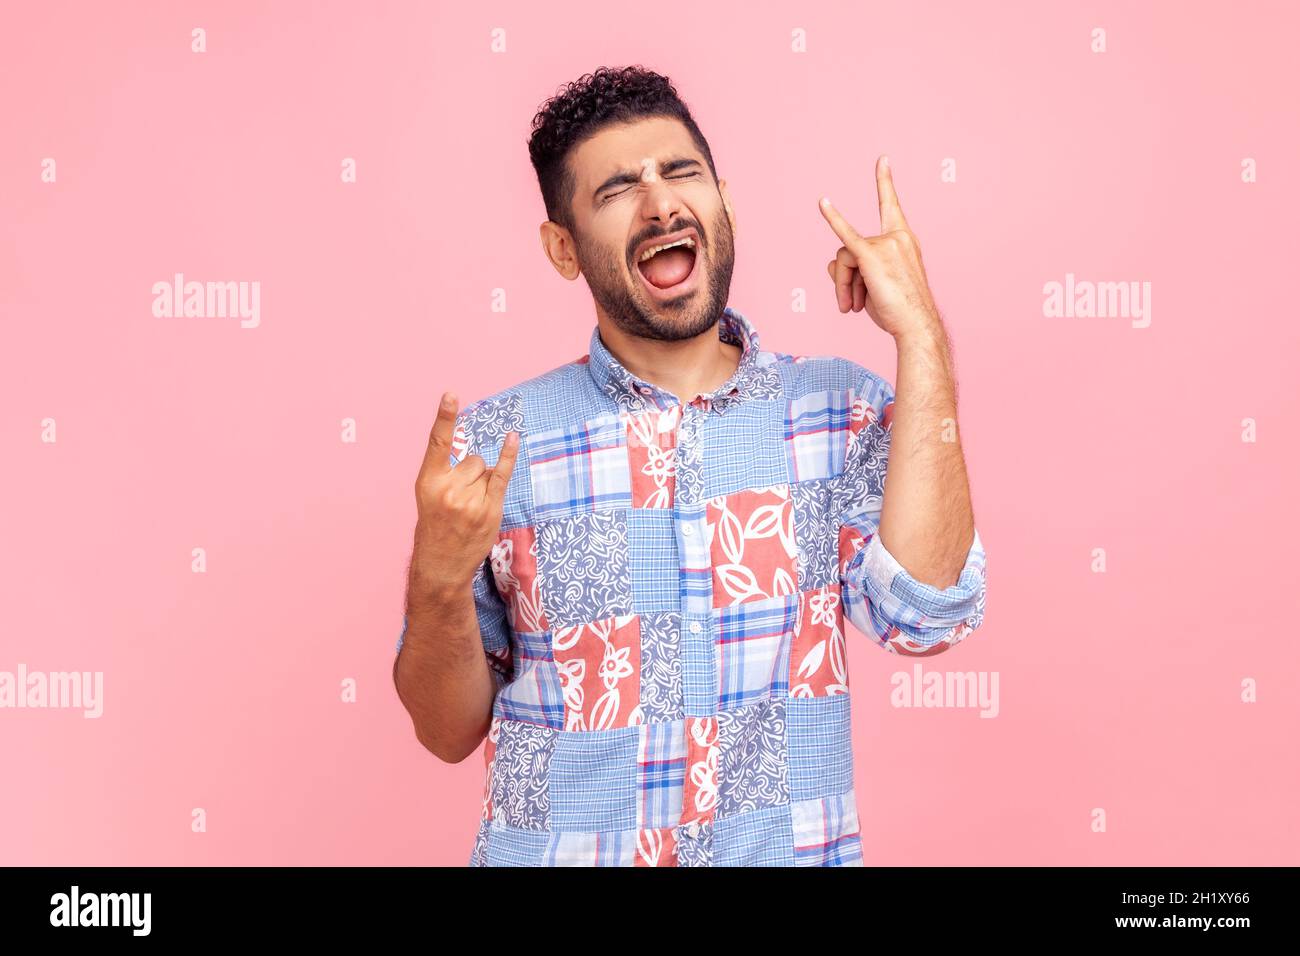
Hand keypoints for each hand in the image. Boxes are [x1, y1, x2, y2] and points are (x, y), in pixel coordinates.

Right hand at [408, 392, 518, 602]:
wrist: (441, 565)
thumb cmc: (436, 526)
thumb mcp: (430, 496)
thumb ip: (447, 472)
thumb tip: (478, 455)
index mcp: (428, 482)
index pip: (438, 443)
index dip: (445, 417)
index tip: (451, 394)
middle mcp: (449, 489)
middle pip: (473, 459)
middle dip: (472, 474)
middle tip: (460, 501)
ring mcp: (470, 501)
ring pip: (487, 471)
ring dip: (483, 484)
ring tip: (469, 509)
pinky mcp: (490, 510)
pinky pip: (502, 475)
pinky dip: (509, 456)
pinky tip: (513, 438)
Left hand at [820, 155, 940, 339]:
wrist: (916, 325)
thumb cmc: (899, 312)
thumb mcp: (875, 287)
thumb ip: (852, 270)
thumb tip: (831, 265)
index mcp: (904, 240)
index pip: (891, 206)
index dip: (884, 183)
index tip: (882, 160)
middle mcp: (897, 237)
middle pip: (853, 248)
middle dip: (847, 279)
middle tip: (851, 305)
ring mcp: (885, 244)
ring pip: (844, 259)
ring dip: (843, 287)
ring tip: (851, 308)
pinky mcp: (871, 255)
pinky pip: (846, 237)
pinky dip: (833, 218)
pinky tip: (823, 202)